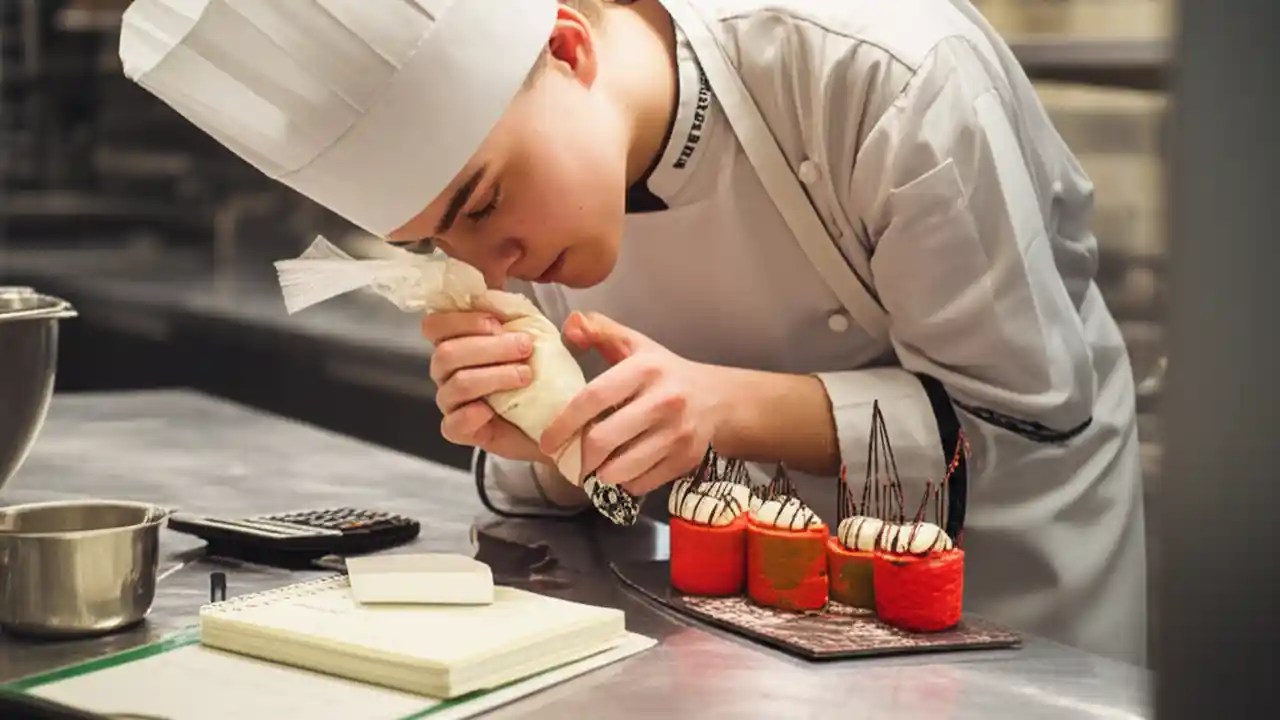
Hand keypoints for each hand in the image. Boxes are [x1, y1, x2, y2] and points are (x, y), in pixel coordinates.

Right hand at [422, 311, 544, 462]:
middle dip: (489, 347)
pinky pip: (453, 424)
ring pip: (457, 383)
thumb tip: (503, 300)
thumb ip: (519, 314)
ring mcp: (452, 402)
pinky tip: (492, 411)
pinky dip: (472, 415)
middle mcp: (448, 371)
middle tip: (525, 347)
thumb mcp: (536, 334)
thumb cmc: (542, 373)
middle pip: (446, 353)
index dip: (462, 320)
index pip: (435, 325)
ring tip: (526, 375)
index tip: (497, 323)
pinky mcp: (461, 431)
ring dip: (494, 376)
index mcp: (457, 342)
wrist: (558, 419)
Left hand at [539, 312, 723, 495]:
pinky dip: (625, 482)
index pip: (593, 398)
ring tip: (595, 467)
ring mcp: (678, 433)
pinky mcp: (686, 459)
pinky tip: (623, 471)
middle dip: (580, 456)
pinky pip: (642, 483)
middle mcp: (664, 400)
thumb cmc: (665, 372)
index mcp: (645, 369)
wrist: (717, 398)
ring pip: (622, 469)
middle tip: (571, 459)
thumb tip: (569, 326)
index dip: (564, 423)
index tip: (547, 441)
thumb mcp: (634, 344)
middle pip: (604, 440)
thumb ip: (599, 330)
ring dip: (600, 474)